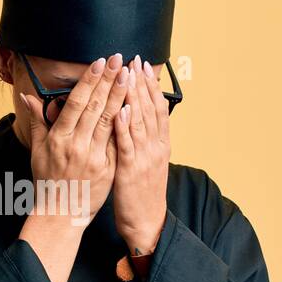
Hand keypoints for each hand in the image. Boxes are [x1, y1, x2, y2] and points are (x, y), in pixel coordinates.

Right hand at [18, 53, 129, 281]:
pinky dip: (126, 123)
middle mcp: (77, 146)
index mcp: (59, 138)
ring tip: (130, 75)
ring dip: (121, 96)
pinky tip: (134, 106)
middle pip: (96, 107)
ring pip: (110, 121)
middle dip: (109, 81)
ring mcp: (94, 158)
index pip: (76, 103)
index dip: (89, 81)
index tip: (99, 62)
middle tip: (120, 59)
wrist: (60, 214)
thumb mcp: (37, 150)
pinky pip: (118, 142)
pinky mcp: (108, 168)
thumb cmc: (47, 180)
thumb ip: (36, 121)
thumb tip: (28, 97)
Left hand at [111, 55, 169, 253]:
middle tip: (135, 60)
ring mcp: (145, 157)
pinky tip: (122, 109)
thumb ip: (139, 138)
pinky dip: (126, 126)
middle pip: (150, 108)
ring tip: (128, 74)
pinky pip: (128, 145)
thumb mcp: (145, 160)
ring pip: (141, 122)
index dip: (150, 85)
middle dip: (142, 83)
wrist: (146, 221)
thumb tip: (132, 116)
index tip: (142, 64)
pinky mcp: (132, 170)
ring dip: (134, 97)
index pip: (157, 107)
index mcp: (159, 143)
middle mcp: (156, 146)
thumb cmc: (141, 191)